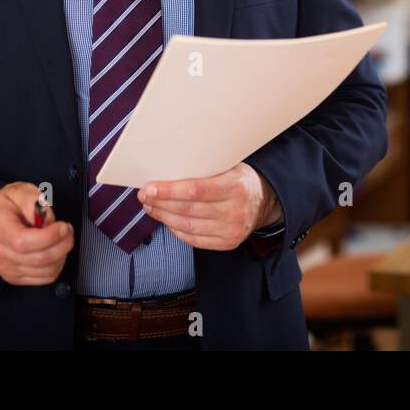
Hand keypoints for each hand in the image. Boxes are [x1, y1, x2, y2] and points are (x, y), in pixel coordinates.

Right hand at [0, 182, 73, 285]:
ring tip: (62, 238)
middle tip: (67, 230)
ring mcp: (6, 269)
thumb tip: (46, 218)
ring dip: (62, 254)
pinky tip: (55, 250)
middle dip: (62, 244)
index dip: (49, 237)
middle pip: (38, 259)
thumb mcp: (21, 191)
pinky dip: (57, 265)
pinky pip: (45, 278)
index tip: (63, 226)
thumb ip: (35, 200)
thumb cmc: (10, 204)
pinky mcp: (15, 277)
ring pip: (46, 271)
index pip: (23, 243)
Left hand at [139, 162, 282, 250]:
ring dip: (164, 217)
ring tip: (151, 207)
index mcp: (236, 186)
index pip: (196, 190)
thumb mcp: (229, 166)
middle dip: (161, 203)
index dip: (169, 191)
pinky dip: (177, 231)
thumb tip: (168, 168)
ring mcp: (232, 230)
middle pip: (188, 210)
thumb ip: (205, 168)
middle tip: (145, 196)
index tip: (150, 188)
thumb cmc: (240, 179)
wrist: (264, 201)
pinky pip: (195, 240)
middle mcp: (235, 210)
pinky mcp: (229, 243)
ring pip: (188, 226)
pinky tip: (167, 221)